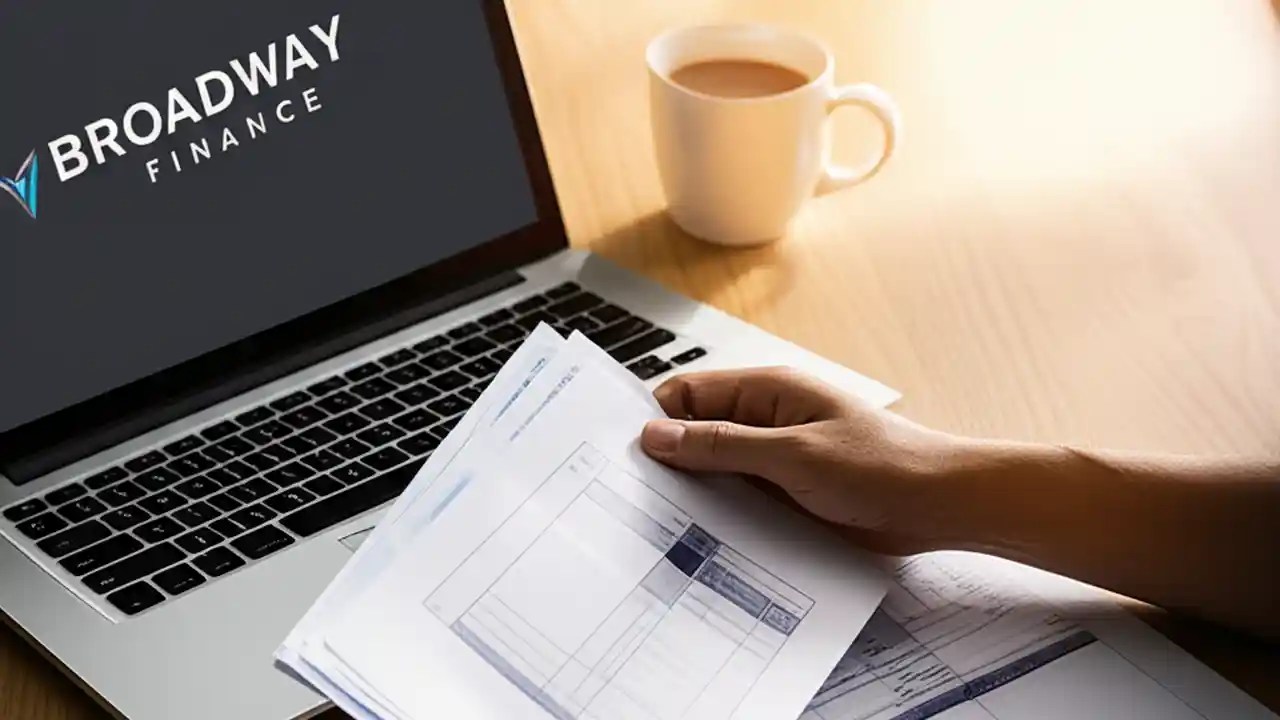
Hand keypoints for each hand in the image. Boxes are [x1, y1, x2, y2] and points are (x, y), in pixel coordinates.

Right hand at [640, 367, 966, 554]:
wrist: (938, 506)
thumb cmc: (880, 466)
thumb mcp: (793, 455)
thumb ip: (723, 445)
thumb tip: (656, 435)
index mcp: (765, 391)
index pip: (686, 394)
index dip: (654, 421)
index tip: (622, 456)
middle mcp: (763, 421)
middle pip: (694, 435)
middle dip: (668, 463)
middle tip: (634, 501)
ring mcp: (772, 460)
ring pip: (713, 473)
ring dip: (694, 496)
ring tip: (662, 528)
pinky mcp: (783, 495)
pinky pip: (737, 502)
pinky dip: (720, 518)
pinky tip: (703, 542)